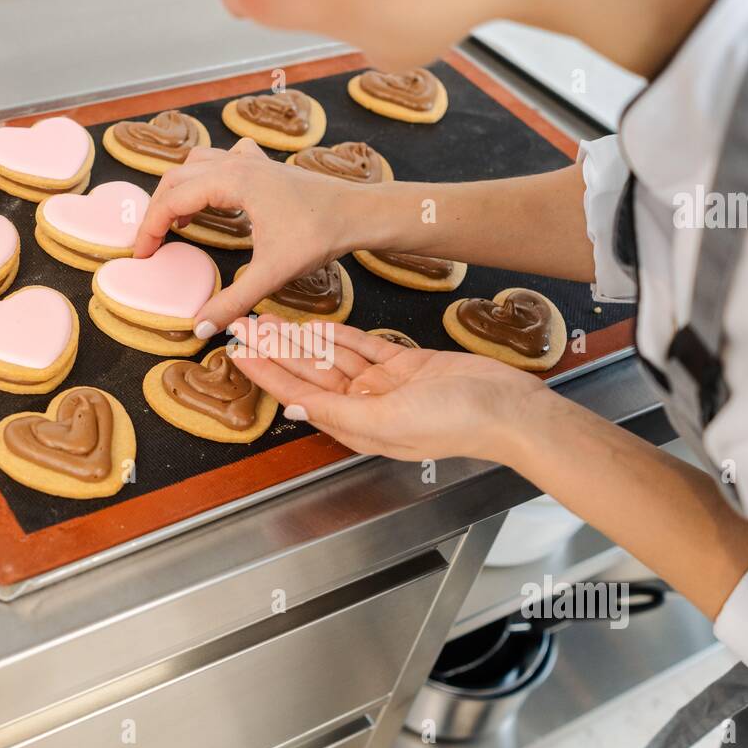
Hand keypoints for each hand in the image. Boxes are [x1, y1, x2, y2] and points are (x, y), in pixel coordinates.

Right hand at [134, 137, 378, 336]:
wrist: (358, 213)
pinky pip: (222, 161)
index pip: (172, 199)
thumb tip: (200, 328)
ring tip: (179, 223)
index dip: (150, 228)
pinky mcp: (265, 167)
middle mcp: (236, 163)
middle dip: (159, 209)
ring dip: (180, 190)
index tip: (143, 255)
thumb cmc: (319, 235)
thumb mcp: (272, 273)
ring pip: (197, 163)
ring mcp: (251, 161)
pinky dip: (207, 178)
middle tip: (154, 243)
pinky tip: (217, 201)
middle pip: (177, 177)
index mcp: (232, 181)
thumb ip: (232, 301)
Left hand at [227, 315, 545, 462]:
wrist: (509, 410)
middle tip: (244, 327)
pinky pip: (364, 348)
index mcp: (357, 426)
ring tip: (269, 321)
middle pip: (309, 374)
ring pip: (332, 358)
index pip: (298, 396)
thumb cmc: (457, 424)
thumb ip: (339, 413)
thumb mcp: (388, 421)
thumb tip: (293, 411)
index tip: (238, 353)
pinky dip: (340, 336)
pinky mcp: (407, 366)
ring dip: (301, 340)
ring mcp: (385, 386)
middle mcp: (365, 407)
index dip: (266, 374)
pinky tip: (315, 325)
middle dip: (274, 351)